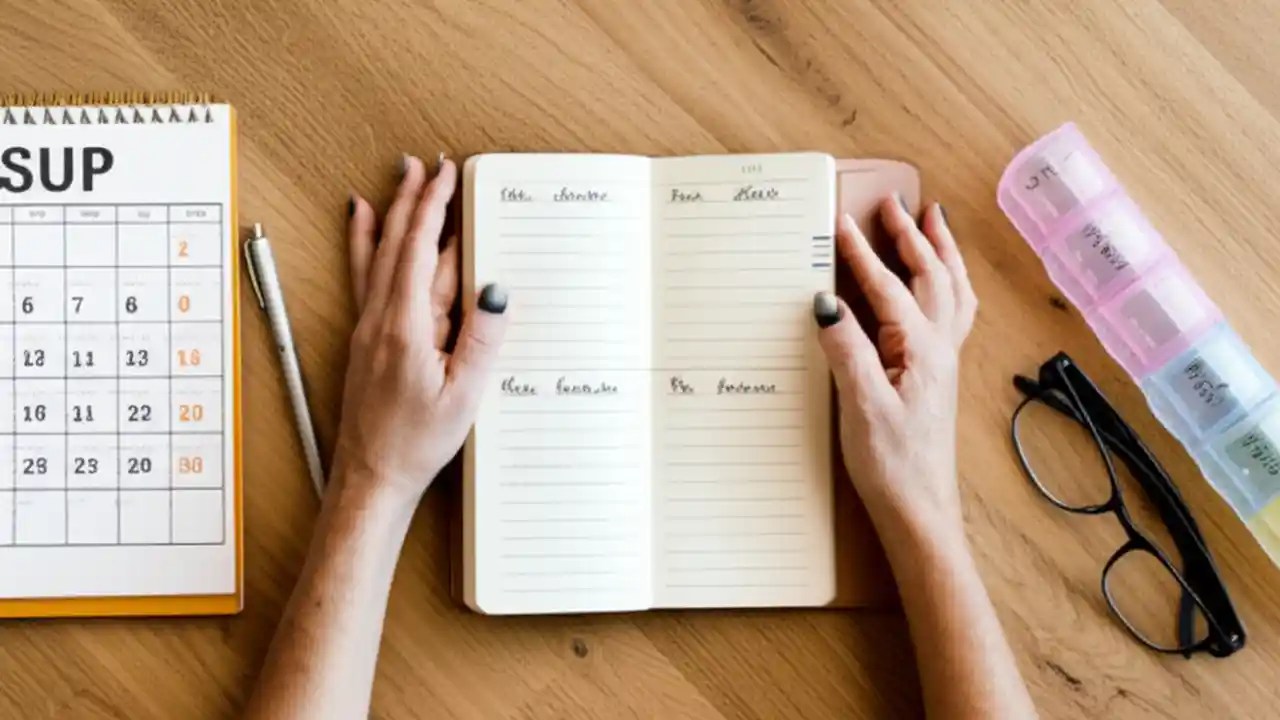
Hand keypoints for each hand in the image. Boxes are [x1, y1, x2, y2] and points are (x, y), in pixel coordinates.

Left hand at [332, 154, 507, 503]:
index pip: (421, 252)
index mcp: (407, 327)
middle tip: (428, 164)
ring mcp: (369, 326)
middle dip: (414, 200)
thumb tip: (497, 291)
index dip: (434, 209)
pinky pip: (365, 277)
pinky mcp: (366, 338)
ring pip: (379, 256)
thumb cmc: (417, 442)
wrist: (371, 475)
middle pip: (397, 244)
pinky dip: (363, 244)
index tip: (447, 176)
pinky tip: (360, 223)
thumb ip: (482, 339)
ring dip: (391, 214)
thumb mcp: (464, 395)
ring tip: (399, 179)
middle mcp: (381, 318)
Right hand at [813, 197, 976, 537]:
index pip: (888, 288)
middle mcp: (939, 348)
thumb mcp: (861, 405)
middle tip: (896, 202)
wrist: (920, 509)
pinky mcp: (939, 376)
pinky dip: (949, 284)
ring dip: (941, 251)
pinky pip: (953, 312)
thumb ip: (846, 349)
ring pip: (951, 289)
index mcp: (920, 349)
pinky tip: (942, 284)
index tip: (841, 222)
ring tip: (934, 221)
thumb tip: (826, 302)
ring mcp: (943, 361)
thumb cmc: (891, 463)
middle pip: (931, 275)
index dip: (862, 254)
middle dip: (913, 235)